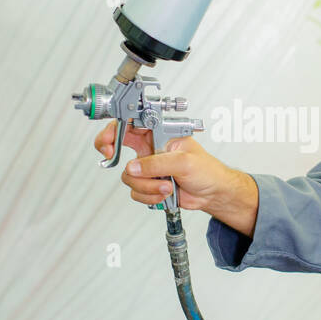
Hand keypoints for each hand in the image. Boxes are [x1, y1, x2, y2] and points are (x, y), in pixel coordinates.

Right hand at [94, 122, 255, 229]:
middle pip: (117, 145)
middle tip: (113, 158)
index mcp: (159, 133)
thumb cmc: (206, 170)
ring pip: (129, 175)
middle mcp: (150, 148)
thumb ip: (156, 163)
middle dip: (113, 153)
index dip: (114, 130)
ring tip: (167, 186)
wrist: (212, 193)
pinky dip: (150, 195)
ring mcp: (148, 167)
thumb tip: (134, 167)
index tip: (107, 142)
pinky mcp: (148, 184)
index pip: (130, 123)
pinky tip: (165, 193)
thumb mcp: (184, 161)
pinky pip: (136, 191)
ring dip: (147, 185)